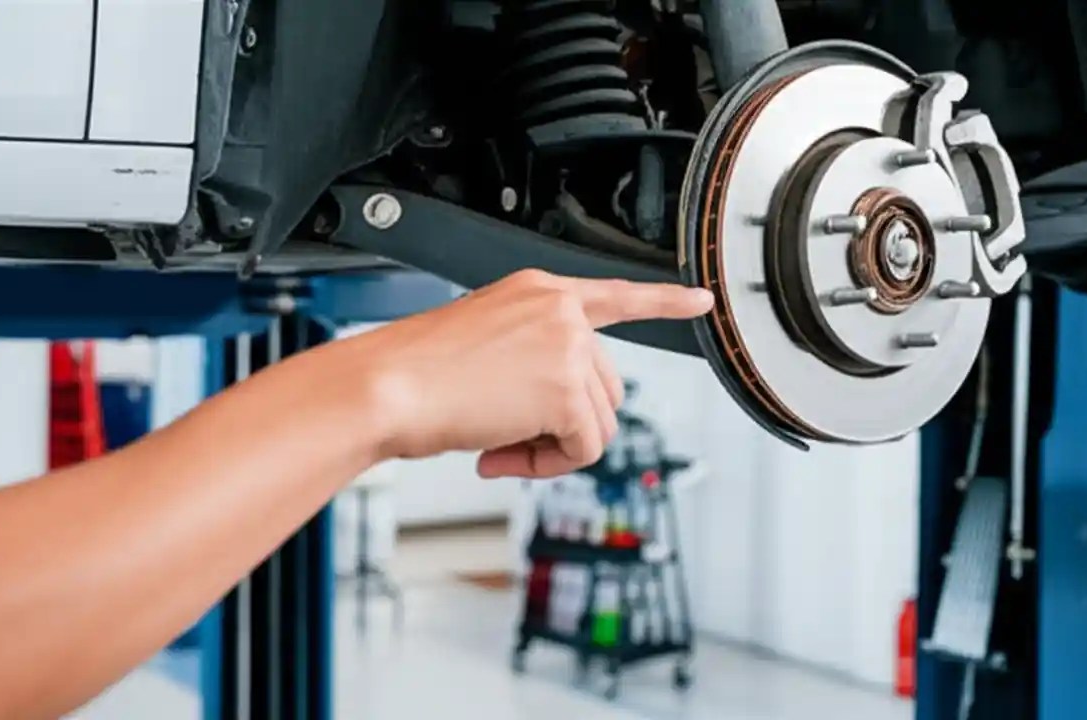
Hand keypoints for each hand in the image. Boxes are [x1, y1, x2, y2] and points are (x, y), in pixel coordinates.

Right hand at [350, 269, 712, 477]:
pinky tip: (500, 455)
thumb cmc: (414, 373)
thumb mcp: (484, 345)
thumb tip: (568, 414)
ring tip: (500, 447)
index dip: (664, 301)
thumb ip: (535, 363)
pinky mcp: (566, 389)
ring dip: (554, 449)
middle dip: (566, 424)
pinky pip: (584, 447)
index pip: (617, 294)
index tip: (702, 298)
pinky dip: (548, 465)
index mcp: (538, 292)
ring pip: (600, 423)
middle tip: (509, 440)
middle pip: (607, 387)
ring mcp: (567, 346)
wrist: (384, 387)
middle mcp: (560, 311)